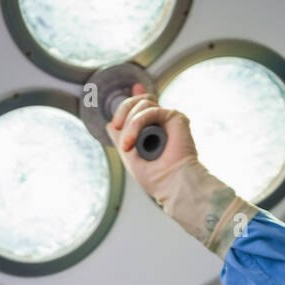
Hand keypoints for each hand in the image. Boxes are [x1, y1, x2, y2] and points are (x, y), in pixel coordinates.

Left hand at [105, 83, 198, 197]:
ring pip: (143, 104)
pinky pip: (152, 111)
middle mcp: (161, 122)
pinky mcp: (175, 117)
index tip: (115, 121)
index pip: (139, 106)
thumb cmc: (155, 177)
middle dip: (123, 111)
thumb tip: (110, 125)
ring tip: (127, 145)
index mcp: (152, 129)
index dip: (128, 104)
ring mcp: (168, 119)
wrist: (172, 184)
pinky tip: (133, 140)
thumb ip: (122, 139)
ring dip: (130, 123)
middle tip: (116, 128)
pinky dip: (138, 123)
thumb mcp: (129, 157)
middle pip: (139, 101)